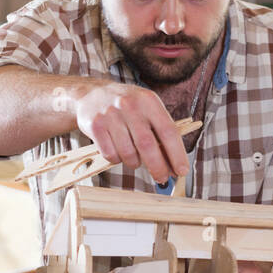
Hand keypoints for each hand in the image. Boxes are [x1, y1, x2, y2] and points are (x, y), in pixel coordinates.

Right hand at [70, 82, 187, 183]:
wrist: (91, 94)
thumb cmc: (127, 106)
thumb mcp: (147, 109)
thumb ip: (161, 133)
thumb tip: (173, 165)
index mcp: (149, 101)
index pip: (168, 131)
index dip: (177, 154)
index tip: (182, 171)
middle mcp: (130, 105)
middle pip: (148, 145)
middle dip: (158, 167)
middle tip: (162, 179)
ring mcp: (111, 115)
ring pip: (128, 153)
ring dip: (134, 163)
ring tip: (135, 158)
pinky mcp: (95, 125)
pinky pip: (110, 154)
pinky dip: (117, 160)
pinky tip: (118, 152)